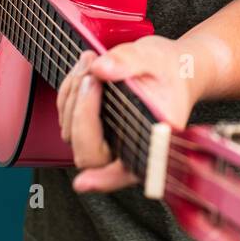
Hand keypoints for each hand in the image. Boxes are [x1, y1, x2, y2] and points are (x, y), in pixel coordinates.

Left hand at [56, 36, 201, 193]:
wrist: (172, 70)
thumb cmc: (169, 72)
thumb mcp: (156, 59)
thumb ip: (130, 62)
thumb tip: (100, 69)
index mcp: (150, 145)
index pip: (124, 172)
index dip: (103, 180)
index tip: (83, 181)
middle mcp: (125, 150)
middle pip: (88, 152)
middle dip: (82, 111)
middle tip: (92, 75)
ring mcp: (105, 140)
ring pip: (72, 132)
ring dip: (73, 94)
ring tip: (91, 61)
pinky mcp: (91, 128)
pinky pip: (67, 115)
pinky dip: (70, 90)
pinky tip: (86, 69)